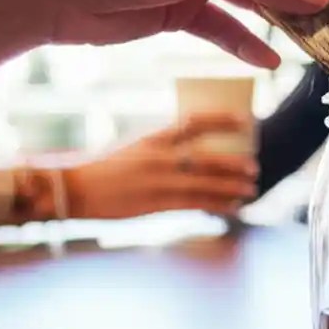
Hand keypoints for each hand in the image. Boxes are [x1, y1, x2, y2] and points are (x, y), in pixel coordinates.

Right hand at [62, 113, 259, 219]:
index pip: (194, 122)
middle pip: (206, 159)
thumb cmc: (105, 166)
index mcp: (153, 137)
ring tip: (251, 188)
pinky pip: (194, 205)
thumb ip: (163, 145)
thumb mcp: (134, 145)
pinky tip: (234, 207)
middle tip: (254, 166)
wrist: (74, 190)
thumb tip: (195, 146)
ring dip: (231, 188)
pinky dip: (217, 206)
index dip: (222, 120)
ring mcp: (159, 182)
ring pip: (205, 185)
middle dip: (233, 164)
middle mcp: (159, 158)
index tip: (245, 120)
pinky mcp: (156, 205)